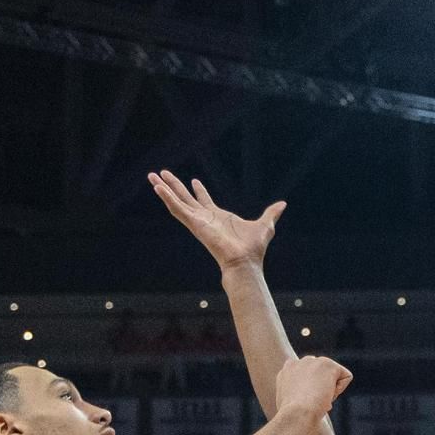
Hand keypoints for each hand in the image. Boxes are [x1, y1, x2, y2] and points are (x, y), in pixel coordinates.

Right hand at [147, 170, 286, 272]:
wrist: (245, 261)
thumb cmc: (254, 248)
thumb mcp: (265, 225)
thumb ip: (271, 214)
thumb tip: (283, 205)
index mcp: (219, 217)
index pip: (204, 201)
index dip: (199, 191)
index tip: (194, 180)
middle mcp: (205, 218)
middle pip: (185, 198)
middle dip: (174, 186)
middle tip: (161, 174)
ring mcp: (197, 220)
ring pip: (177, 201)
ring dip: (164, 189)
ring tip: (152, 176)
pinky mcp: (194, 224)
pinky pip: (176, 209)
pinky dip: (167, 198)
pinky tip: (157, 188)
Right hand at [274, 355, 351, 434]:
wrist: (296, 415)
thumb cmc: (292, 420)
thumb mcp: (289, 407)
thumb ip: (298, 397)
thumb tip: (313, 403)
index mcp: (285, 373)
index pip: (308, 375)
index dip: (312, 390)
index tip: (306, 402)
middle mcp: (297, 363)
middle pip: (322, 374)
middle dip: (322, 388)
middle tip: (312, 402)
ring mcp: (312, 361)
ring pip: (334, 376)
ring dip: (330, 390)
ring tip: (317, 400)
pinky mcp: (328, 364)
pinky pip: (346, 377)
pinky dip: (340, 390)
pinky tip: (325, 396)